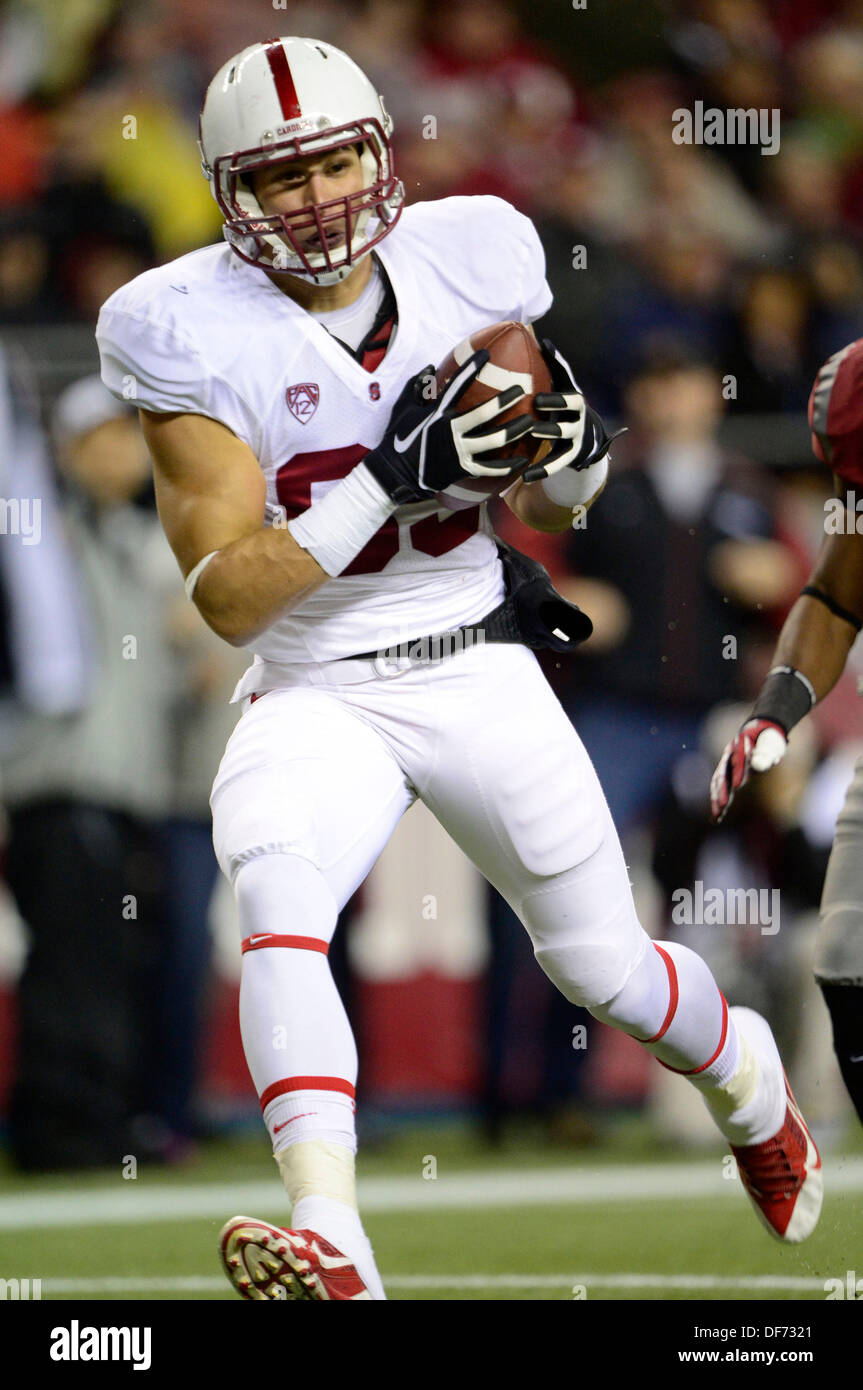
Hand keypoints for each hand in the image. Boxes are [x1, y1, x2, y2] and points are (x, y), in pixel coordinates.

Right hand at [363, 350, 534, 504]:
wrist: (395, 473)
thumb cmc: (399, 439)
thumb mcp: (403, 409)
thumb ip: (415, 386)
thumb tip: (429, 368)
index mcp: (437, 414)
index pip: (456, 386)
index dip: (472, 368)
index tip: (487, 354)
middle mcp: (450, 431)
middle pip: (483, 414)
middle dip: (504, 401)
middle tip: (521, 390)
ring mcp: (458, 451)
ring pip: (493, 441)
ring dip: (514, 431)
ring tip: (531, 423)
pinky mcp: (462, 469)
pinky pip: (490, 468)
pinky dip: (507, 465)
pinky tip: (523, 460)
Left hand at [524, 338, 623, 482]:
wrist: (587, 435)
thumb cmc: (568, 404)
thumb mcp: (565, 385)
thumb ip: (556, 366)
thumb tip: (543, 340)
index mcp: (576, 403)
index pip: (570, 400)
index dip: (555, 400)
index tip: (536, 399)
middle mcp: (579, 422)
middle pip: (567, 424)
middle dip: (550, 424)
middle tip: (531, 424)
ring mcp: (575, 441)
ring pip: (561, 444)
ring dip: (545, 444)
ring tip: (529, 444)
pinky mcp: (570, 458)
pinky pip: (555, 466)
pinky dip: (541, 471)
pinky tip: (524, 477)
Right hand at [709, 717, 787, 822]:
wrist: (759, 735)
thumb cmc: (768, 740)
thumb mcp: (770, 744)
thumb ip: (765, 754)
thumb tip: (758, 766)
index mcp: (738, 748)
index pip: (736, 762)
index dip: (736, 773)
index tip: (738, 786)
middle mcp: (728, 758)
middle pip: (721, 776)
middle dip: (720, 792)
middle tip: (721, 807)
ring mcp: (726, 768)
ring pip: (718, 785)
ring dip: (717, 801)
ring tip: (716, 817)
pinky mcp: (728, 777)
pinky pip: (721, 791)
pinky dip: (719, 803)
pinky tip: (718, 817)